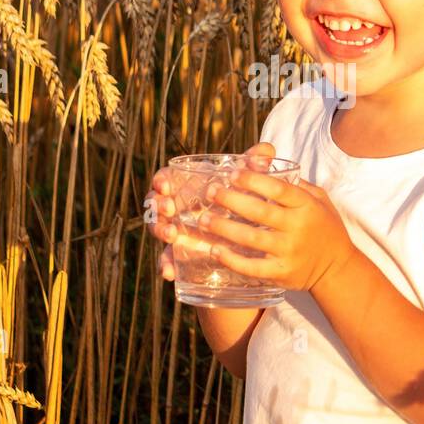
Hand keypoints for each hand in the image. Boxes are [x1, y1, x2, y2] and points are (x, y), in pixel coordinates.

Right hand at [144, 142, 280, 280]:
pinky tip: (170, 272)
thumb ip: (254, 163)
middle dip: (158, 206)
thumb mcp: (247, 179)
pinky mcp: (182, 252)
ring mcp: (177, 230)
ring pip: (159, 229)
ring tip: (172, 235)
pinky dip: (167, 265)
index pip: (165, 179)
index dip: (161, 181)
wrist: (244, 225)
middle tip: (169, 208)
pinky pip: (169, 259)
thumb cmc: (240, 194)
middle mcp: (177, 207)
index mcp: (186, 185)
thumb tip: (267, 151)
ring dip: (161, 231)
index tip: (166, 185)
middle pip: (156, 204)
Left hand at [195, 151, 356, 293]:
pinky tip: (215, 250)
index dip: (253, 180)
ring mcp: (288, 252)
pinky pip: (252, 268)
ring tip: (203, 219)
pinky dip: (231, 260)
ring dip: (223, 229)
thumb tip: (261, 161)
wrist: (337, 267)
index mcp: (306, 206)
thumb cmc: (323, 227)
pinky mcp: (281, 273)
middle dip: (231, 200)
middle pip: (260, 212)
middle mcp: (297, 228)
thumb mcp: (318, 198)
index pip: (278, 189)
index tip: (232, 173)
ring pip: (251, 239)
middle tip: (210, 192)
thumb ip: (293, 182)